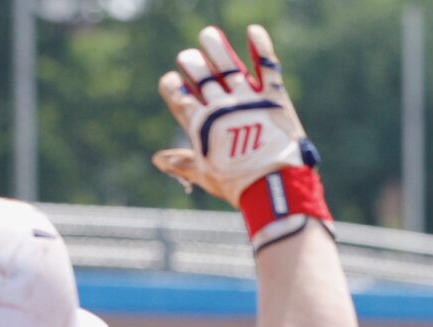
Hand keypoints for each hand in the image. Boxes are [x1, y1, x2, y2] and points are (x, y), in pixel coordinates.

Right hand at [154, 25, 318, 219]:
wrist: (275, 188)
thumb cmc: (238, 186)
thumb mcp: (205, 175)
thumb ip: (182, 163)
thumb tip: (158, 159)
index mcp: (201, 125)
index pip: (178, 96)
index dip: (173, 86)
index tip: (175, 83)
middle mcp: (220, 107)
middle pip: (201, 77)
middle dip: (193, 65)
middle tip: (191, 58)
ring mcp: (246, 100)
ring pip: (227, 67)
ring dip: (216, 49)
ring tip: (208, 35)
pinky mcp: (273, 98)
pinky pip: (266, 67)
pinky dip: (260, 47)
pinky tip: (253, 31)